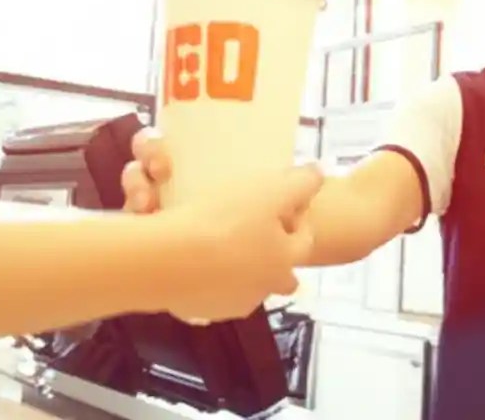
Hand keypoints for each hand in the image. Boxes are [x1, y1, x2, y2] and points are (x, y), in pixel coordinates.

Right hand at [123, 128, 320, 321]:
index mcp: (283, 263)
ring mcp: (227, 305)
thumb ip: (302, 183)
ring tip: (216, 236)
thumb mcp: (270, 192)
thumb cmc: (223, 223)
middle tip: (251, 228)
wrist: (164, 262)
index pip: (304, 241)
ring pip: (242, 284)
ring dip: (237, 265)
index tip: (283, 201)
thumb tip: (320, 173)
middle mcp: (261, 291)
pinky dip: (203, 275)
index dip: (298, 218)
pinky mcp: (195, 311)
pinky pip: (207, 290)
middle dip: (270, 255)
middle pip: (277, 273)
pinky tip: (188, 254)